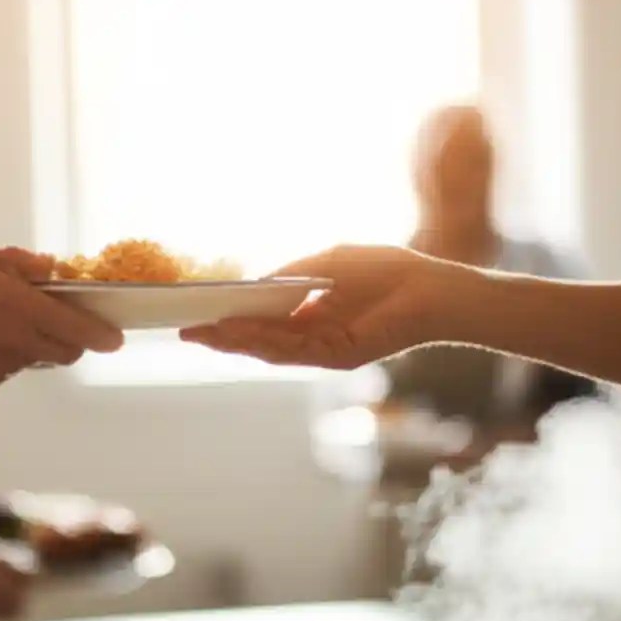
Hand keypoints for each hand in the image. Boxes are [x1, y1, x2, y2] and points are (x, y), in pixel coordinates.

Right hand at [0, 248, 122, 388]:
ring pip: (36, 360)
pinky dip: (6, 356)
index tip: (117, 339)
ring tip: (0, 323)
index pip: (78, 329)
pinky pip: (8, 370)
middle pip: (66, 352)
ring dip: (34, 345)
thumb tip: (52, 267)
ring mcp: (0, 367)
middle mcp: (17, 342)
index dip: (103, 336)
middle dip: (72, 341)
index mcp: (20, 308)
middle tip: (61, 323)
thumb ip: (23, 265)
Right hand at [181, 245, 444, 368]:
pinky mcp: (339, 356)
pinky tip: (239, 331)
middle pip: (261, 341)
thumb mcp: (327, 263)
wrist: (433, 289)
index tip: (201, 313)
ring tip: (203, 334)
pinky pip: (292, 350)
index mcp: (313, 316)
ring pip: (271, 350)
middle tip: (186, 333)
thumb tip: (254, 285)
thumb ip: (292, 275)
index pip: (265, 322)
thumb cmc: (388, 269)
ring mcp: (326, 349)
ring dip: (236, 342)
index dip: (233, 319)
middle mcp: (315, 337)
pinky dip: (263, 341)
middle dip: (224, 337)